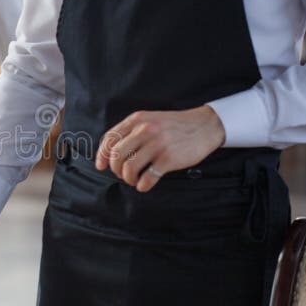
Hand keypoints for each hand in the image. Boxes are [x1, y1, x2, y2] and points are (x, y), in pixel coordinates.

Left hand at [95, 106, 225, 192]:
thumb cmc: (174, 126)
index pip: (109, 139)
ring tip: (135, 180)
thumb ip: (132, 131)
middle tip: (123, 174)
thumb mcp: (150, 120)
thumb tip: (110, 153)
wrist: (204, 126)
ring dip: (128, 179)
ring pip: (129, 168)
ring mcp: (157, 144)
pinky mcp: (168, 159)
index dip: (102, 155)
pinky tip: (144, 184)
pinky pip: (147, 178)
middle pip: (116, 156)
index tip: (101, 166)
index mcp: (137, 120)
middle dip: (115, 170)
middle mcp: (144, 130)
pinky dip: (142, 185)